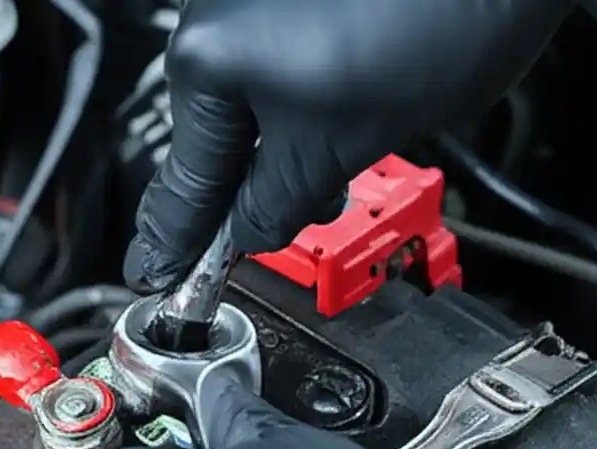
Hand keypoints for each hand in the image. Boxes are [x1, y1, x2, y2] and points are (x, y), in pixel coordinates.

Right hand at [124, 0, 574, 290]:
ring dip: (284, 155)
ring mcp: (255, 2)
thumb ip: (277, 201)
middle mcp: (217, 19)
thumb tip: (242, 234)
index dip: (177, 242)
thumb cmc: (439, 19)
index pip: (188, 181)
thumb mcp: (342, 146)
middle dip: (245, 196)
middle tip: (240, 249)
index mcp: (211, 59)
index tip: (157, 274)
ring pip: (253, 109)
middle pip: (216, 141)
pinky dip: (306, 111)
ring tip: (327, 177)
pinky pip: (280, 72)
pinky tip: (342, 125)